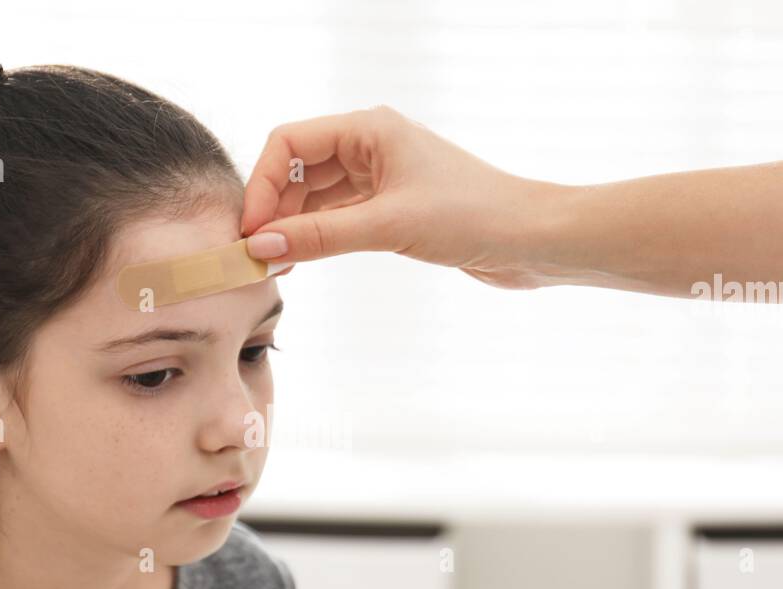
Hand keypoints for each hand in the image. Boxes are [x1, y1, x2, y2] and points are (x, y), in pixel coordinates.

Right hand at [240, 105, 555, 288]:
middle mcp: (371, 147)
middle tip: (257, 255)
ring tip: (276, 264)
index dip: (263, 185)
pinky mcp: (392, 208)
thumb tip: (262, 246)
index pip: (290, 144)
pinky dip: (317, 238)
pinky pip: (338, 218)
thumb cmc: (473, 216)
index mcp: (369, 129)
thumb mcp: (388, 226)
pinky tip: (303, 261)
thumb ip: (321, 237)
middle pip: (297, 171)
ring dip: (293, 228)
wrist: (531, 240)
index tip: (251, 231)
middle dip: (274, 210)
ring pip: (316, 199)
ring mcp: (381, 178)